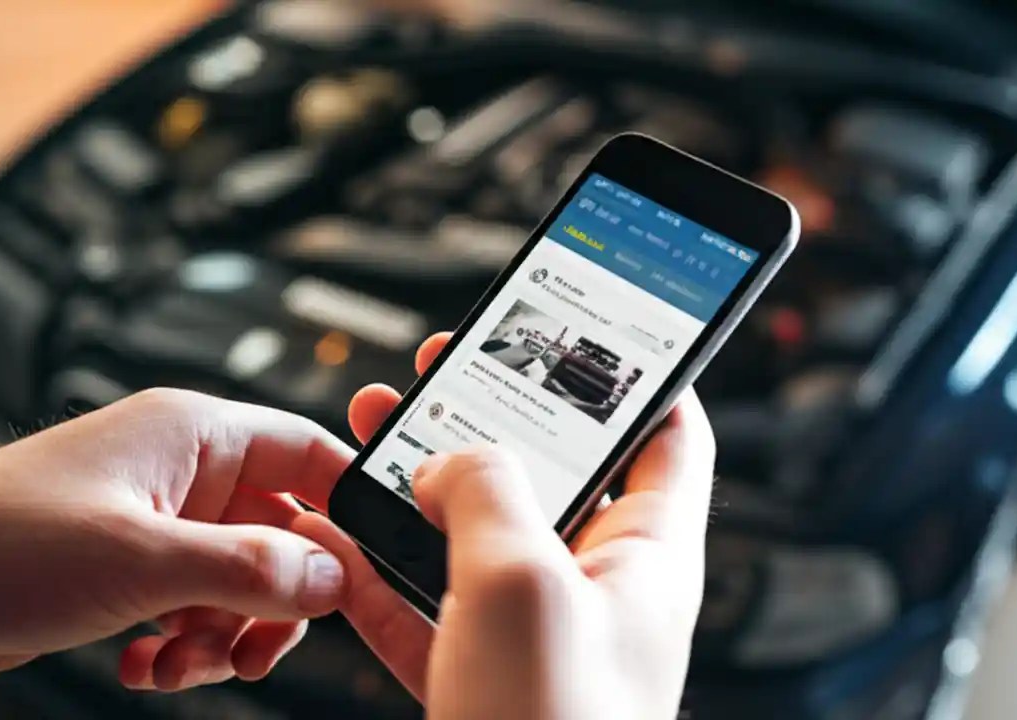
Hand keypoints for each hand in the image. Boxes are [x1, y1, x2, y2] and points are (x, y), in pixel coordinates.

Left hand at [0, 389, 354, 690]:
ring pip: (240, 581)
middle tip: (254, 648)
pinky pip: (195, 607)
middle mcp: (184, 473)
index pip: (307, 451)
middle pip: (281, 534)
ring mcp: (160, 521)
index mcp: (194, 434)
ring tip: (177, 663)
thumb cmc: (0, 539)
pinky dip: (183, 644)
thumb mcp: (141, 560)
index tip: (362, 565)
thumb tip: (332, 576)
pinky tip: (143, 663)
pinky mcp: (134, 566)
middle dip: (273, 601)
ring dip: (222, 634)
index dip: (344, 505)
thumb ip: (249, 567)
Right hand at [303, 333, 715, 718]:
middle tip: (452, 363)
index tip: (594, 322)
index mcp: (645, 556)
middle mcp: (597, 586)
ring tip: (383, 424)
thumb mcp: (524, 584)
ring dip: (428, 478)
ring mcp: (536, 630)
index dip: (639, 371)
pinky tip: (349, 528)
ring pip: (482, 527)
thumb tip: (451, 458)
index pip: (668, 434)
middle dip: (499, 411)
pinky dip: (390, 562)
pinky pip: (431, 598)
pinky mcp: (479, 673)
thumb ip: (487, 493)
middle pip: (556, 469)